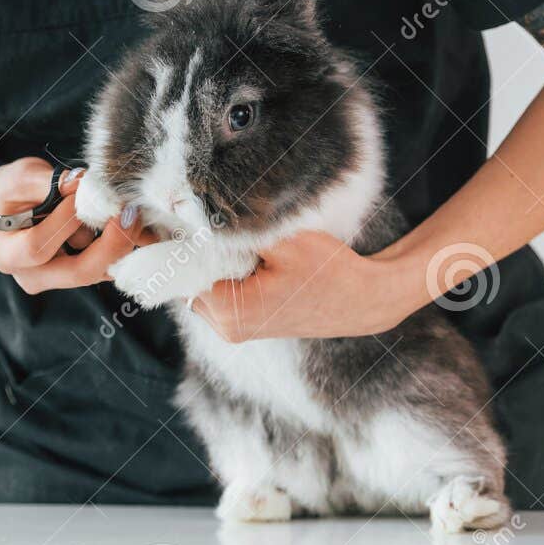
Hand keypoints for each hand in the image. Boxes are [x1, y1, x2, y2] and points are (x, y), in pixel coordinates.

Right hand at [0, 157, 155, 294]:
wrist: (9, 209)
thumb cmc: (9, 193)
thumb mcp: (18, 178)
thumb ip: (47, 181)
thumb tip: (82, 184)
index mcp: (6, 254)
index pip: (38, 247)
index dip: (64, 222)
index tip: (82, 192)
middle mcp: (33, 276)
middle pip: (78, 272)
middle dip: (109, 245)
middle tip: (128, 214)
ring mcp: (59, 279)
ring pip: (99, 271)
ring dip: (122, 243)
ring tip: (134, 212)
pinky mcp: (81, 274)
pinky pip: (109, 267)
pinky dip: (126, 247)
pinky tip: (138, 226)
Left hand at [188, 230, 421, 341]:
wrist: (364, 300)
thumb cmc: (329, 270)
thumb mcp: (283, 240)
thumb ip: (236, 231)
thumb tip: (197, 214)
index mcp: (229, 308)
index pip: (182, 270)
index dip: (179, 241)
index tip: (182, 215)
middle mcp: (226, 326)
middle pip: (188, 279)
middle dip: (195, 252)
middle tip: (210, 221)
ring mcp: (234, 330)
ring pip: (201, 286)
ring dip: (210, 263)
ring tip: (235, 241)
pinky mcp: (244, 325)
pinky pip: (217, 294)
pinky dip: (223, 274)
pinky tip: (244, 257)